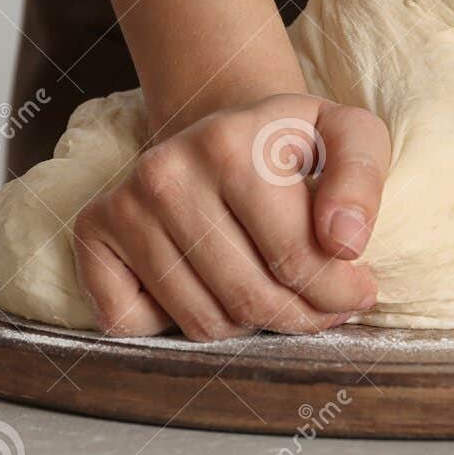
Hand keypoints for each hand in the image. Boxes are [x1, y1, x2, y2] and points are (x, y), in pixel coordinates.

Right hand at [71, 93, 387, 339]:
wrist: (224, 129)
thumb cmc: (292, 144)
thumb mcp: (347, 136)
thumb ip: (361, 180)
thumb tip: (345, 243)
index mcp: (231, 144)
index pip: (296, 259)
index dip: (340, 291)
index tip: (360, 289)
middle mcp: (166, 172)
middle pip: (249, 299)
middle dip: (300, 316)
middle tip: (321, 304)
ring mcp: (123, 204)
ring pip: (201, 321)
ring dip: (247, 323)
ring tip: (267, 287)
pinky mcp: (92, 233)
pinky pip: (132, 325)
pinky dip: (171, 326)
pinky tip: (203, 284)